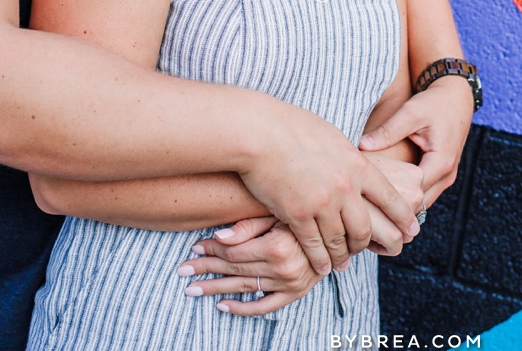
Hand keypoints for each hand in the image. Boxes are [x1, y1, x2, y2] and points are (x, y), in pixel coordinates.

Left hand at [176, 217, 322, 315]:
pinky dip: (242, 309)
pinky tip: (222, 306)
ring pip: (243, 288)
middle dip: (205, 268)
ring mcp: (289, 284)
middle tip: (181, 270)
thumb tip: (219, 237)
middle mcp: (282, 268)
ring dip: (214, 289)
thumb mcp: (280, 213)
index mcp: (277, 246)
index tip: (194, 247)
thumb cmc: (307, 214)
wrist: (340, 231)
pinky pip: (264, 307)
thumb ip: (248, 227)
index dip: (211, 249)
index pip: (233, 252)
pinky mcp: (295, 294)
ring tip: (191, 288)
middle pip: (233, 270)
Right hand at [240, 105, 419, 274]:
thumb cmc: (291, 126)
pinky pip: (314, 245)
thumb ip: (347, 156)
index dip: (402, 217)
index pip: (390, 197)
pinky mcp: (297, 215)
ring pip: (340, 241)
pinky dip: (319, 259)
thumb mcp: (332, 137)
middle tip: (367, 250)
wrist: (260, 132)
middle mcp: (345, 188)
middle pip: (365, 227)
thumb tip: (357, 161)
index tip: (411, 230)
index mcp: (358, 165)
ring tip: (341, 263)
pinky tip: (321, 265)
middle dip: (367, 243)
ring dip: (342, 256)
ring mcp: (322, 204)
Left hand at [359, 78, 472, 205]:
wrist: (456, 97)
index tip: (367, 199)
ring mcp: (446, 178)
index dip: (389, 198)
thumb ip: (387, 131)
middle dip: (394, 207)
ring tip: (374, 205)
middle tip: (366, 210)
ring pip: (422, 203)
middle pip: (418, 205)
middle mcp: (446, 176)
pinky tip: (386, 193)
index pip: (413, 194)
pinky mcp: (441, 175)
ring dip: (401, 204)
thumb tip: (362, 146)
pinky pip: (424, 194)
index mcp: (440, 163)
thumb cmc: (435, 103)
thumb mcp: (410, 113)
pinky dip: (408, 196)